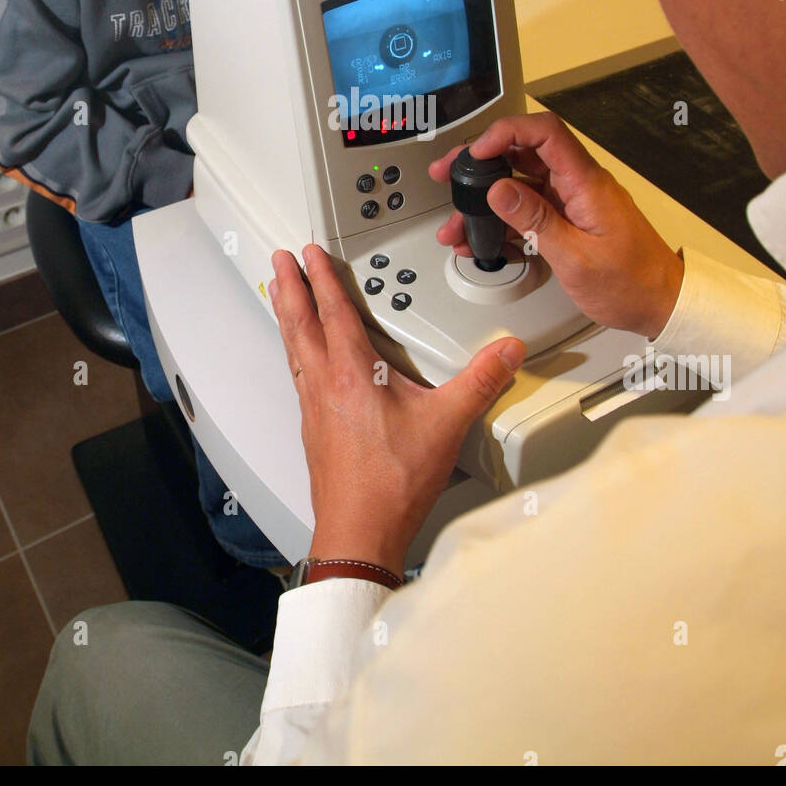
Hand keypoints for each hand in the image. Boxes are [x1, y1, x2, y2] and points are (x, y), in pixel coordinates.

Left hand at [269, 245, 525, 578]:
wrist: (360, 532)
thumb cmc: (392, 484)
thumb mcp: (447, 424)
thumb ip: (480, 382)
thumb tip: (506, 352)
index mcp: (352, 373)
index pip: (333, 312)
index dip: (321, 277)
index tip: (310, 254)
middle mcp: (324, 385)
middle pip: (299, 323)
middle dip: (290, 287)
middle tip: (279, 260)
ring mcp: (313, 408)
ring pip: (293, 348)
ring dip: (286, 316)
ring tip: (279, 295)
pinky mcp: (312, 429)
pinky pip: (297, 373)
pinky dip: (294, 351)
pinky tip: (301, 359)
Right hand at [430, 112, 683, 337]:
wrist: (661, 304)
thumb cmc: (633, 283)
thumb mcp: (576, 257)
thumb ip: (535, 221)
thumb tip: (499, 191)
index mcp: (586, 183)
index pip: (544, 133)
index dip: (506, 132)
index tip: (477, 152)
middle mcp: (578, 185)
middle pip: (522, 154)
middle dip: (481, 162)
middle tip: (448, 173)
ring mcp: (572, 202)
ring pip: (518, 185)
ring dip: (484, 200)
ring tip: (457, 220)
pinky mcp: (568, 220)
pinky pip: (528, 211)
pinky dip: (502, 222)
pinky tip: (482, 240)